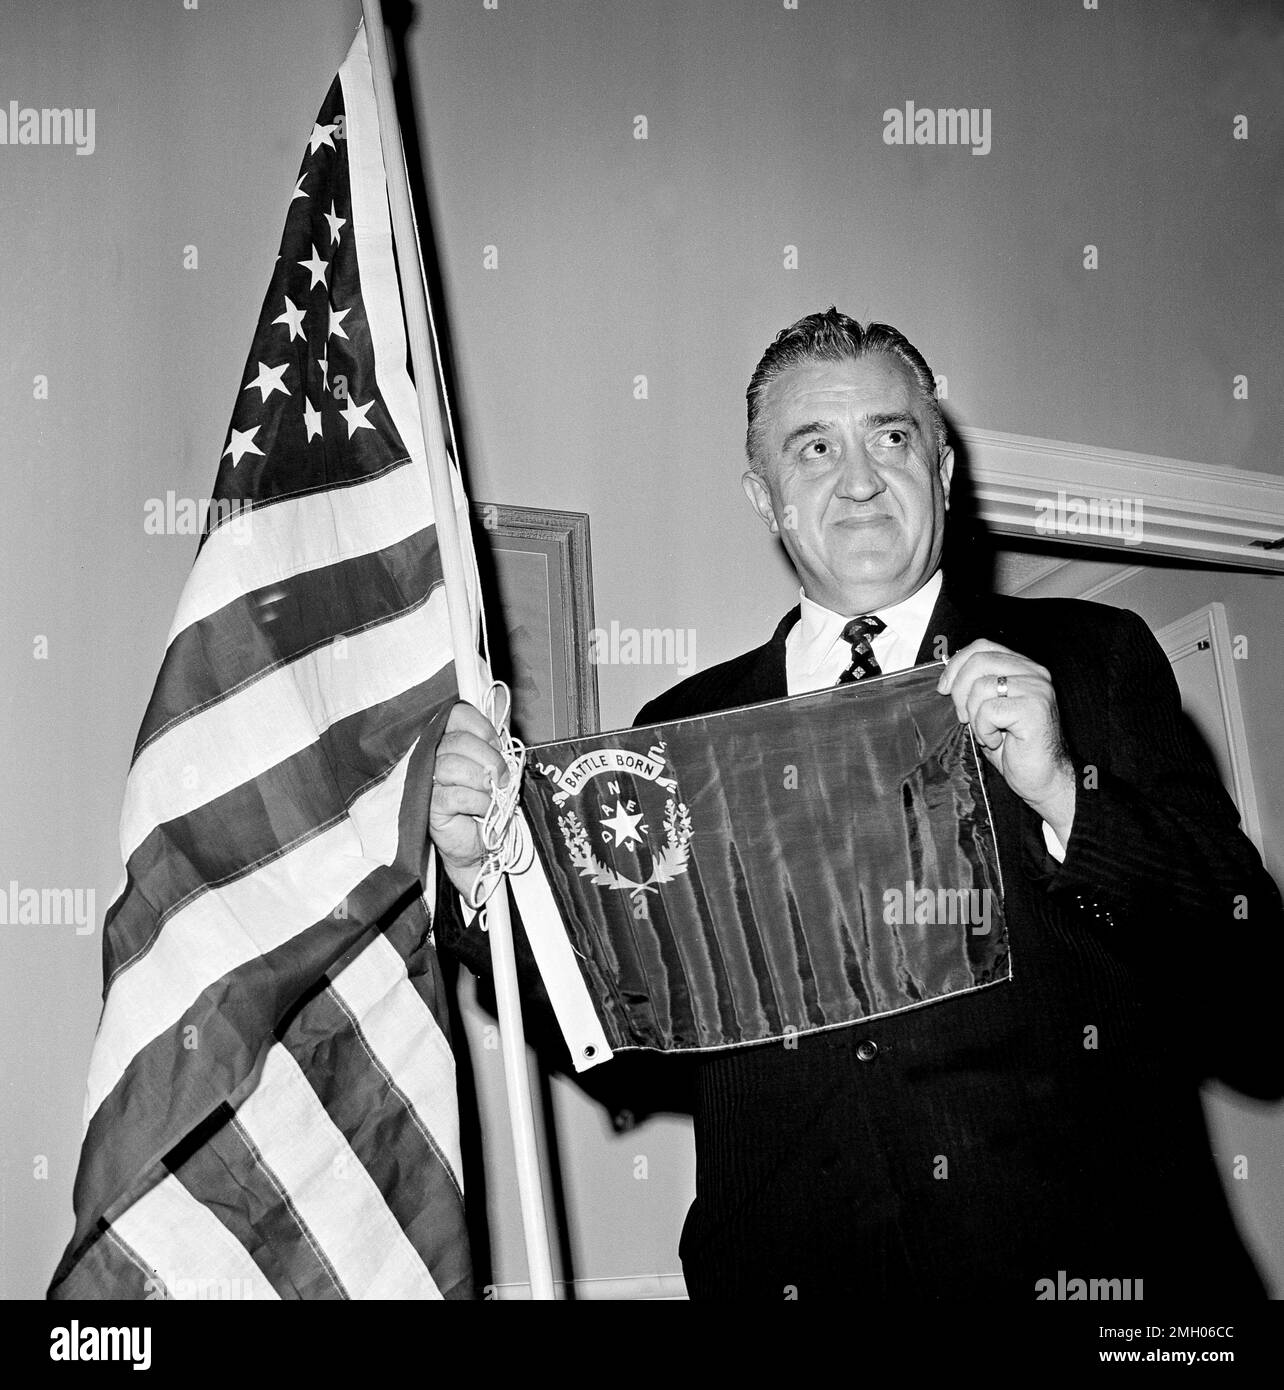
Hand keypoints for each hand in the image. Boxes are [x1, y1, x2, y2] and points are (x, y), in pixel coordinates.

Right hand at [429, 701, 508, 897]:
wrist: (481, 844)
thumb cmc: (485, 802)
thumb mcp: (494, 765)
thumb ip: (493, 739)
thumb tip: (498, 708)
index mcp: (447, 740)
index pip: (456, 715)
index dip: (481, 727)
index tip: (497, 745)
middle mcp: (430, 756)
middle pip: (456, 742)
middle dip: (489, 759)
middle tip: (501, 777)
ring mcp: (425, 781)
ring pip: (451, 766)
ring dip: (482, 782)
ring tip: (492, 794)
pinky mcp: (427, 806)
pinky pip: (453, 794)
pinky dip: (477, 801)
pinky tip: (482, 809)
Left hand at [936, 639, 1075, 842]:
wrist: (1042, 778)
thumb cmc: (1014, 748)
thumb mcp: (989, 710)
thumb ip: (976, 687)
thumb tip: (947, 677)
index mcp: (1023, 668)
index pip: (983, 647)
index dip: (957, 663)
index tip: (944, 688)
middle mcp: (1034, 673)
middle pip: (979, 661)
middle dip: (960, 691)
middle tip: (964, 717)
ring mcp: (1037, 689)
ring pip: (981, 686)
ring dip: (974, 716)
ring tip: (987, 732)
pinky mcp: (1034, 708)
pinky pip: (988, 710)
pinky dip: (984, 729)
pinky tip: (997, 741)